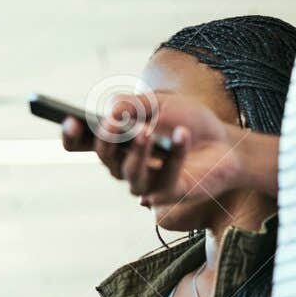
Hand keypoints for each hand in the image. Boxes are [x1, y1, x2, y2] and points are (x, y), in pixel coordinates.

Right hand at [65, 91, 248, 207]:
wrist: (225, 141)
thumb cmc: (186, 120)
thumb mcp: (158, 102)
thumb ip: (132, 104)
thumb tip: (110, 114)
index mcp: (114, 142)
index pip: (80, 144)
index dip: (71, 135)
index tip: (71, 120)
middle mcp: (123, 165)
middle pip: (104, 158)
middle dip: (107, 141)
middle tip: (112, 124)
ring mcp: (145, 183)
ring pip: (130, 174)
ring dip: (138, 152)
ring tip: (147, 131)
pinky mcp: (170, 194)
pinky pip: (166, 179)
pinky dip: (175, 155)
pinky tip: (181, 135)